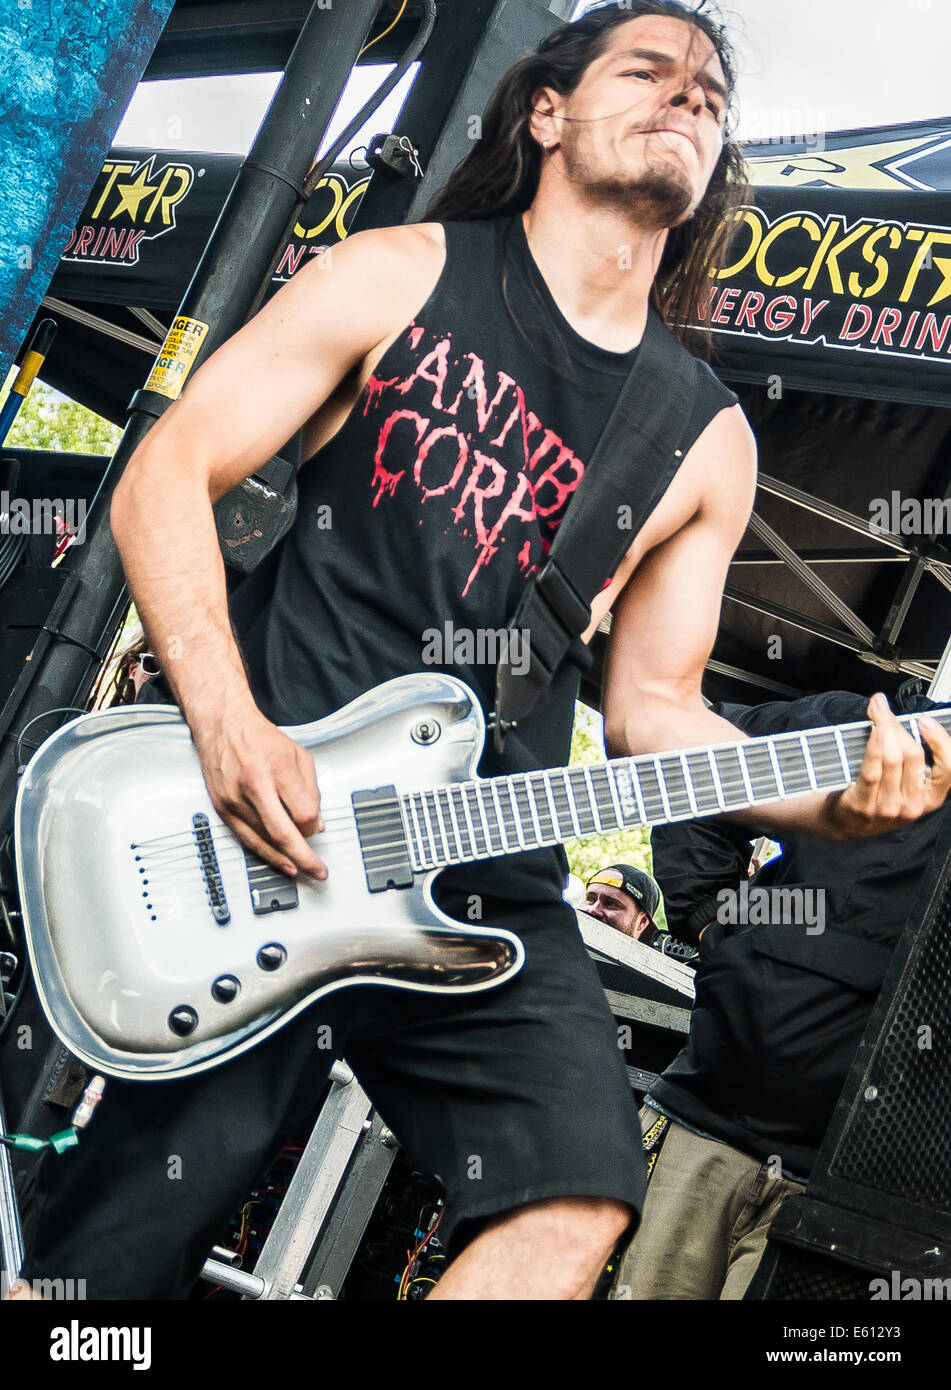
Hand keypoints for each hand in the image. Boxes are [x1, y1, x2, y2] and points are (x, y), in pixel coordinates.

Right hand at [191, 705, 325, 878]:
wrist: (224, 727)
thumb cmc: (260, 739)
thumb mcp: (299, 756)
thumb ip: (312, 790)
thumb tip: (316, 823)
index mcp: (278, 769)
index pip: (304, 813)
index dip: (314, 826)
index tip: (318, 827)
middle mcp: (254, 786)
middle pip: (284, 834)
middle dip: (305, 858)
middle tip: (319, 871)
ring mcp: (235, 799)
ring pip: (264, 841)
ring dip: (286, 859)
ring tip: (303, 870)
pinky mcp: (223, 808)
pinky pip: (247, 839)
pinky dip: (266, 854)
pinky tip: (280, 862)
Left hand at [823, 693, 950, 838]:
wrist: (845, 823)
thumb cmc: (877, 796)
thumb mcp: (904, 783)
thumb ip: (909, 755)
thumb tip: (899, 714)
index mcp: (930, 799)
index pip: (949, 768)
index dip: (940, 741)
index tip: (924, 720)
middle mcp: (913, 806)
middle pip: (913, 754)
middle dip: (897, 726)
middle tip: (882, 709)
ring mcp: (889, 808)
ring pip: (892, 758)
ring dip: (883, 729)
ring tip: (875, 713)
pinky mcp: (865, 806)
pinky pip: (872, 771)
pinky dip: (874, 747)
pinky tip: (873, 731)